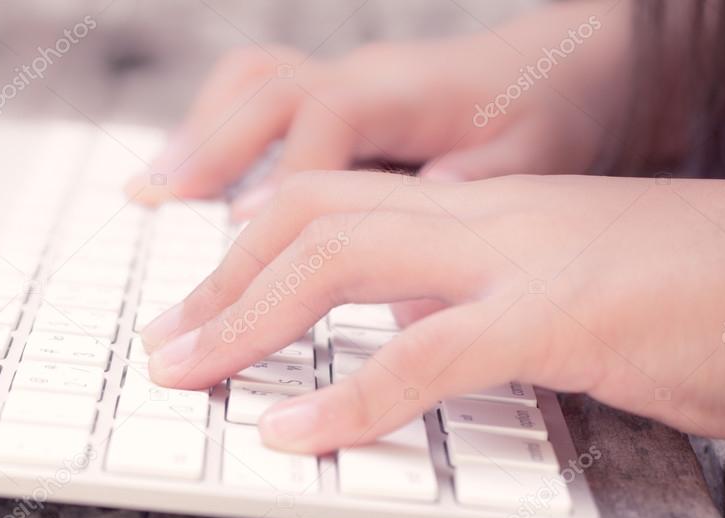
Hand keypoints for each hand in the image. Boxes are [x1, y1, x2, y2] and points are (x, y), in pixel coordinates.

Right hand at [125, 0, 631, 219]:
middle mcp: (365, 77)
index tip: (245, 244)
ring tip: (151, 193)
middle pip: (264, 99)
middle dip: (206, 157)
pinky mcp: (341, 100)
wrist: (574, 66)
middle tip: (156, 212)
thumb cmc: (557, 111)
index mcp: (410, 90)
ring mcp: (348, 82)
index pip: (324, 122)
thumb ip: (484, 186)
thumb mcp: (542, 154)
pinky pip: (261, 99)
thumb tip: (424, 222)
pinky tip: (196, 178)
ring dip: (198, 137)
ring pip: (251, 87)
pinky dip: (217, 134)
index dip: (282, 182)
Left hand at [141, 172, 724, 450]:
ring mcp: (524, 257)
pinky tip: (291, 434)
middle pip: (313, 216)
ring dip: (247, 320)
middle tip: (164, 345)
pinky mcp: (566, 315)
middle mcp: (488, 218)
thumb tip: (406, 334)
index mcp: (483, 213)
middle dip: (221, 280)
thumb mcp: (560, 299)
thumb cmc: (699, 299)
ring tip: (185, 374)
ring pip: (344, 261)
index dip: (250, 250)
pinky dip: (351, 398)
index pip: (335, 204)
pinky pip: (430, 354)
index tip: (199, 307)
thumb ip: (477, 307)